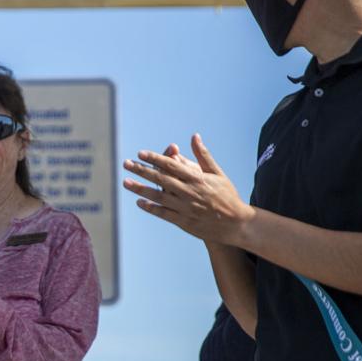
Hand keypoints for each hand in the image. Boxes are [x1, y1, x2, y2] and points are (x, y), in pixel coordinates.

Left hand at [121, 134, 253, 244]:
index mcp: (197, 178)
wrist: (236, 224)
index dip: (155, 158)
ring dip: (140, 189)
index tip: (141, 153)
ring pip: (158, 197)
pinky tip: (139, 202)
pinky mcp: (184, 221)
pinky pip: (163, 214)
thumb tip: (194, 136)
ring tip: (125, 182)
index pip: (172, 165)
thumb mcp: (217, 173)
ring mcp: (185, 208)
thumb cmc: (227, 195)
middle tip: (126, 163)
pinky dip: (151, 208)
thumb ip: (203, 156)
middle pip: (160, 179)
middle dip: (141, 170)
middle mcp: (189, 192)